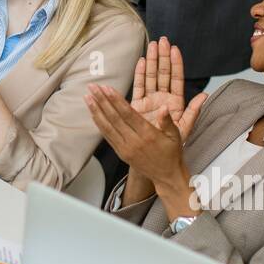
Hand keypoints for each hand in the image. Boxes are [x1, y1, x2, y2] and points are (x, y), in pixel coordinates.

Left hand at [85, 84, 195, 217]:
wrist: (166, 176)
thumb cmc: (171, 153)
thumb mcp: (175, 136)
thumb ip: (167, 121)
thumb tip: (164, 107)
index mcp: (148, 134)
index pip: (128, 114)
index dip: (116, 100)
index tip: (107, 88)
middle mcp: (134, 142)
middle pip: (114, 118)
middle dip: (102, 101)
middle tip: (92, 87)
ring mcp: (125, 149)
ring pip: (107, 127)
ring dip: (96, 111)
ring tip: (87, 97)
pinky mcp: (120, 153)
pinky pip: (107, 136)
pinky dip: (99, 124)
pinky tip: (93, 114)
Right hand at [132, 36, 206, 142]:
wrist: (155, 156)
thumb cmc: (171, 145)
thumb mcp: (185, 128)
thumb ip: (193, 112)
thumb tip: (205, 96)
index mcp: (175, 102)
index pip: (176, 79)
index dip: (176, 64)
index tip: (175, 49)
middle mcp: (162, 98)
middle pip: (163, 73)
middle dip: (162, 56)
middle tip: (162, 40)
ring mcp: (150, 100)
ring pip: (151, 76)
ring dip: (152, 60)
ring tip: (152, 45)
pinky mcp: (138, 105)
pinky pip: (139, 87)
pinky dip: (140, 74)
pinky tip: (142, 61)